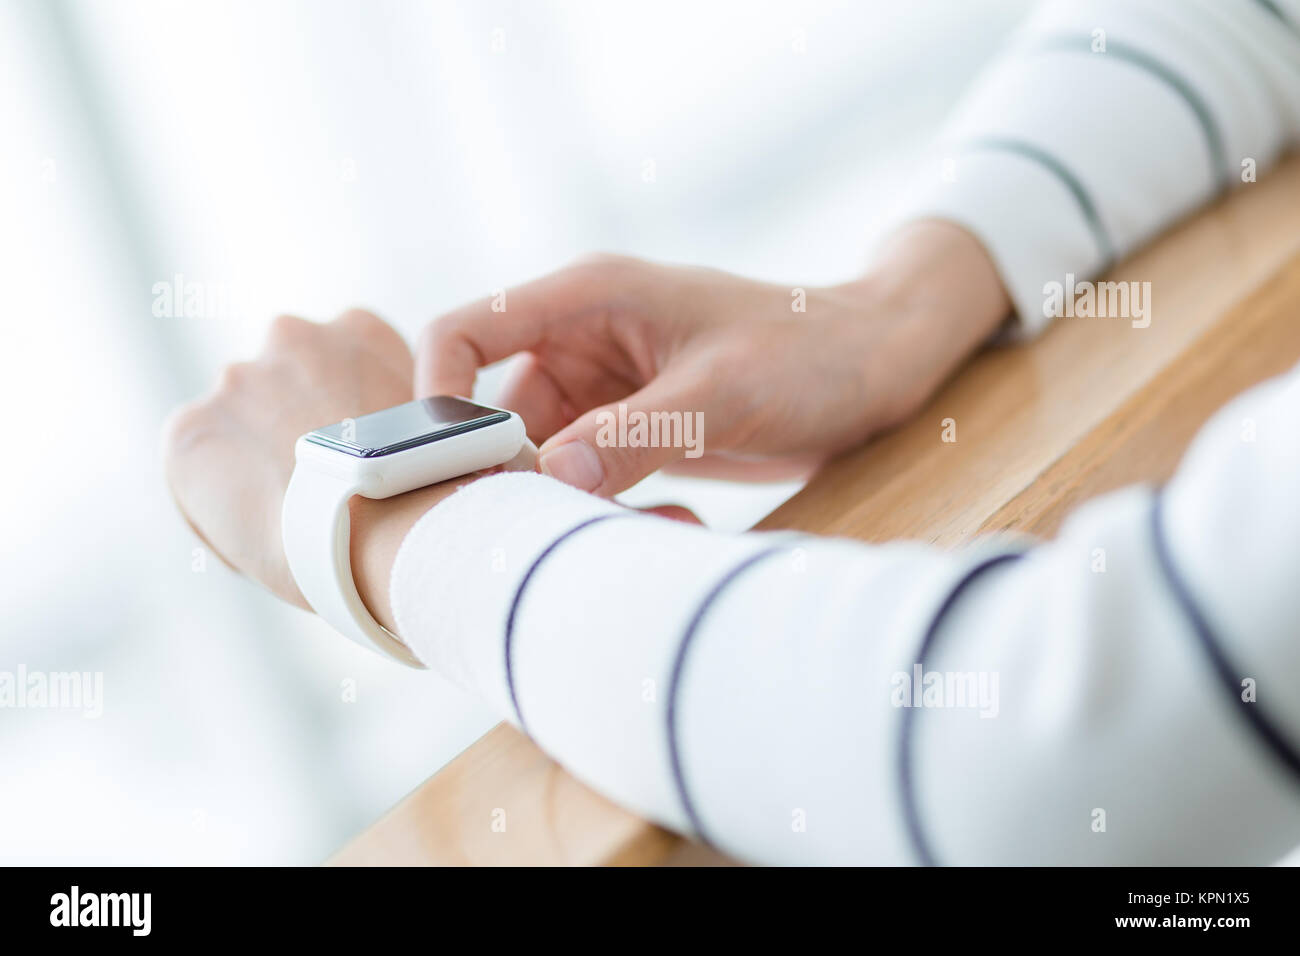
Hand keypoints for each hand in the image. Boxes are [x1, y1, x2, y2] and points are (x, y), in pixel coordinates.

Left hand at [162, 308, 423, 609]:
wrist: (387, 529)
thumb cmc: (429, 492)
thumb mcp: (435, 424)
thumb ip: (401, 415)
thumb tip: (396, 454)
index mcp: (360, 329)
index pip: (336, 362)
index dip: (344, 415)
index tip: (353, 459)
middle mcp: (291, 336)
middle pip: (279, 388)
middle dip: (289, 431)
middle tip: (317, 492)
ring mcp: (235, 381)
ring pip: (233, 429)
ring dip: (252, 465)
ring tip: (287, 525)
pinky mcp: (188, 432)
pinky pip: (193, 477)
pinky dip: (216, 510)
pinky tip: (258, 545)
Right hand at [415, 221, 1010, 495]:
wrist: (879, 366)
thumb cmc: (809, 353)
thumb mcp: (723, 391)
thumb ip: (638, 433)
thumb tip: (552, 479)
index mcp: (590, 298)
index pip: (467, 329)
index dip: (437, 393)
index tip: (450, 469)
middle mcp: (584, 342)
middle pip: (498, 416)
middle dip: (517, 477)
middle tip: (560, 530)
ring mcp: (606, 391)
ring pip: (543, 459)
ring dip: (571, 502)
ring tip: (645, 525)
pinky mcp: (633, 430)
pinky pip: (586, 478)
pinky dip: (607, 509)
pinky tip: (671, 520)